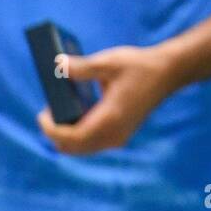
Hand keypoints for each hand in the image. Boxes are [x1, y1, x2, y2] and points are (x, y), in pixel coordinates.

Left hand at [36, 45, 177, 154]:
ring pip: (81, 148)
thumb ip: (81, 67)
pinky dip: (78, 134)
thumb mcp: (109, 63)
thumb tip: (56, 64)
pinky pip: (91, 143)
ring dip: (66, 134)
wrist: (168, 73)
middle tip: (49, 109)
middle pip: (72, 148)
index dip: (50, 129)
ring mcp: (119, 137)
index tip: (42, 113)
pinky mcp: (121, 135)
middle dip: (55, 132)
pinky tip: (76, 112)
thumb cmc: (140, 66)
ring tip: (61, 109)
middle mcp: (114, 134)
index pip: (71, 138)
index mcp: (110, 119)